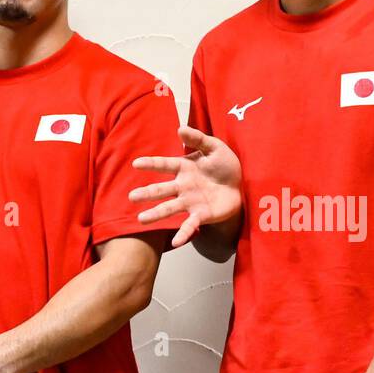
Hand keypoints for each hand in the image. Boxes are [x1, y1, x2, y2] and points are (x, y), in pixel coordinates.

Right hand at [130, 125, 242, 247]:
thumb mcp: (215, 147)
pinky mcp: (201, 215)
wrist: (242, 186)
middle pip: (162, 190)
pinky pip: (190, 225)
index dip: (151, 164)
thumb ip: (198, 139)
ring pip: (170, 208)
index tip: (136, 164)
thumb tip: (180, 129)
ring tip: (141, 220)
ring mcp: (191, 202)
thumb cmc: (225, 166)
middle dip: (147, 193)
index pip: (165, 165)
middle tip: (131, 197)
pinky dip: (183, 234)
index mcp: (185, 168)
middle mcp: (183, 186)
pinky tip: (175, 243)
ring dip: (156, 214)